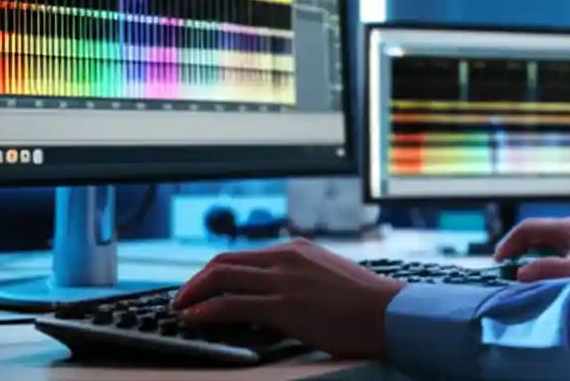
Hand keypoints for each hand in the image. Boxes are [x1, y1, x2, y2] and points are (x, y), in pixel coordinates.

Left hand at [171, 238, 406, 358]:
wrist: (390, 313)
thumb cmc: (366, 304)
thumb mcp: (329, 278)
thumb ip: (301, 279)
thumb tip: (276, 298)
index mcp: (297, 250)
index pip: (243, 255)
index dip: (215, 271)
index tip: (201, 286)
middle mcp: (286, 258)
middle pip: (224, 261)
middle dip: (197, 280)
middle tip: (181, 297)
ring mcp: (283, 281)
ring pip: (222, 278)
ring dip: (193, 293)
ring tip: (179, 308)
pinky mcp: (283, 306)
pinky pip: (231, 305)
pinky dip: (205, 311)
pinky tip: (193, 319)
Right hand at [494, 217, 569, 282]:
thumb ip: (549, 269)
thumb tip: (520, 272)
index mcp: (566, 228)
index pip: (528, 228)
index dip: (510, 242)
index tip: (499, 259)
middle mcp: (566, 230)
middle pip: (531, 233)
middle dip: (514, 248)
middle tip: (502, 267)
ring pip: (537, 242)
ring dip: (523, 255)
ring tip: (512, 271)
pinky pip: (546, 251)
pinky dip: (534, 260)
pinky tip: (530, 273)